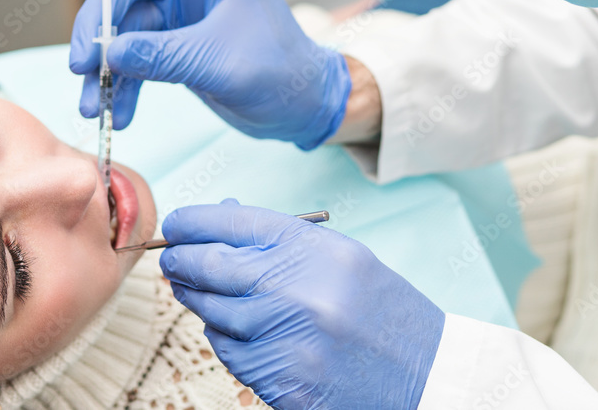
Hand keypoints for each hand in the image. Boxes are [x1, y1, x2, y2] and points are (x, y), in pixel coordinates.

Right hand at [65, 0, 351, 149]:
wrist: (301, 108)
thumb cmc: (281, 72)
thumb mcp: (222, 63)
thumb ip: (166, 56)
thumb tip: (110, 54)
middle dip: (98, 26)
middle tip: (82, 65)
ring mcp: (179, 12)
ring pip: (122, 28)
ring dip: (104, 67)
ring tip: (91, 105)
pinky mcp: (172, 44)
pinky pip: (134, 57)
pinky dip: (123, 83)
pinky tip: (116, 112)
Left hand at [159, 200, 444, 409]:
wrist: (426, 375)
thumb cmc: (381, 311)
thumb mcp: (341, 257)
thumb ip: (281, 239)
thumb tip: (220, 219)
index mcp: (314, 248)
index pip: (233, 222)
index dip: (194, 220)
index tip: (177, 223)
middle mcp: (296, 288)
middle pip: (210, 265)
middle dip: (181, 259)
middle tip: (172, 258)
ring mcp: (286, 337)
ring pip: (212, 312)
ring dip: (198, 299)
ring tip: (195, 291)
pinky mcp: (280, 378)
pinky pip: (229, 351)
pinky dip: (224, 338)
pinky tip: (235, 329)